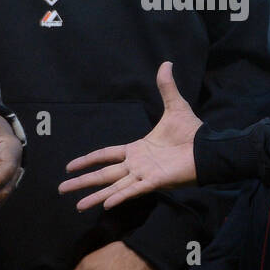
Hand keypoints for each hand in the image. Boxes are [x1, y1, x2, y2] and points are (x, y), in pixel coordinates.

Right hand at [60, 62, 201, 209]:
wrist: (209, 148)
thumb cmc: (192, 132)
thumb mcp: (176, 107)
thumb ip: (166, 87)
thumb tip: (166, 63)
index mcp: (137, 149)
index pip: (106, 155)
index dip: (88, 160)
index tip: (70, 167)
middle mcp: (136, 165)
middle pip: (103, 174)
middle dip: (82, 182)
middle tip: (61, 189)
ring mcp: (144, 175)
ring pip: (113, 187)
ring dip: (95, 196)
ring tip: (77, 206)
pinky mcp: (155, 182)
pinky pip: (133, 191)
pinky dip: (119, 197)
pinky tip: (104, 205)